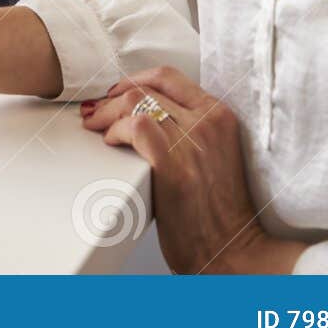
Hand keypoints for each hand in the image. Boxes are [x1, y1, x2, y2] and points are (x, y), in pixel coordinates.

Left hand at [81, 66, 304, 273]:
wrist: (232, 250)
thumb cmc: (219, 212)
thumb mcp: (214, 154)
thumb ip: (190, 130)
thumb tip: (147, 118)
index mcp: (219, 116)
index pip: (169, 77)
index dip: (135, 80)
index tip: (117, 93)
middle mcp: (207, 121)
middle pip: (147, 87)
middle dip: (113, 96)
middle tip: (97, 110)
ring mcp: (191, 140)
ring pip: (135, 101)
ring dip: (107, 112)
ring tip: (95, 125)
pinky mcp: (172, 163)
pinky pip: (134, 126)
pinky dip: (115, 130)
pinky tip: (111, 141)